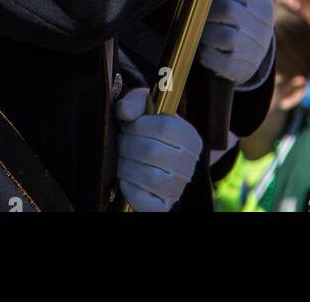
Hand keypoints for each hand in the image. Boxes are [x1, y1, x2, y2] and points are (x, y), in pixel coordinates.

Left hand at [115, 88, 202, 211]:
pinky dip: (129, 189)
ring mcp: (178, 188)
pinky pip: (143, 200)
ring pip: (149, 177)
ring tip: (121, 159)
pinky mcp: (163, 207)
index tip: (127, 125)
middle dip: (127, 145)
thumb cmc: (145, 128)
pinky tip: (125, 179)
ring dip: (126, 166)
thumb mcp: (144, 108)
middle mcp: (189, 165)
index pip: (163, 127)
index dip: (139, 125)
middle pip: (152, 151)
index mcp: (190, 137)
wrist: (150, 160)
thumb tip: (124, 111)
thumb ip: (135, 102)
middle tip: (120, 142)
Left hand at [199, 0, 274, 85]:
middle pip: (227, 11)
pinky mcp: (241, 69)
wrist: (257, 55)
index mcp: (262, 3)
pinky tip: (203, 49)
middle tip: (198, 13)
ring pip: (222, 36)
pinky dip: (205, 54)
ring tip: (200, 30)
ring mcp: (253, 49)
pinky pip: (217, 60)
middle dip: (207, 12)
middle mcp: (262, 26)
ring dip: (205, 33)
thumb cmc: (246, 13)